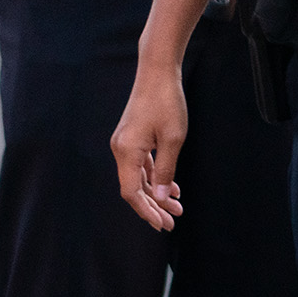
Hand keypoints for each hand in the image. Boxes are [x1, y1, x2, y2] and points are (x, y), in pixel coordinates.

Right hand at [110, 66, 188, 231]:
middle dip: (153, 206)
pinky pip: (141, 164)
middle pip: (133, 187)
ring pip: (138, 177)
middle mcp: (121, 149)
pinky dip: (155, 177)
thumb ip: (165, 171)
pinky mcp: (132, 137)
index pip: (132, 192)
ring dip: (156, 193)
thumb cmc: (166, 102)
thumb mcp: (172, 139)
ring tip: (177, 207)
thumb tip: (159, 197)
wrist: (157, 71)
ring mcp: (125, 143)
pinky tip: (171, 187)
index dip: (146, 211)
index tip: (163, 225)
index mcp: (127, 152)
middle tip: (172, 222)